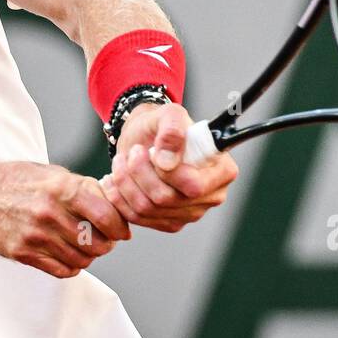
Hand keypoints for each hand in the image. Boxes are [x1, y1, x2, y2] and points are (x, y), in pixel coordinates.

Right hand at [0, 161, 130, 277]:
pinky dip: (72, 267)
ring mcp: (35, 235)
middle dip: (106, 244)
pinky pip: (62, 270)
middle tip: (104, 240)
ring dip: (89, 257)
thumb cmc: (22, 182)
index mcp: (61, 188)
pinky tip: (68, 255)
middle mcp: (49, 212)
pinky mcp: (24, 253)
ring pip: (81, 260)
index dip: (119, 227)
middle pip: (96, 243)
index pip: (105, 215)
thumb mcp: (55, 174)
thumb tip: (116, 209)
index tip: (121, 231)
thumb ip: (86, 190)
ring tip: (84, 246)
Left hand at [101, 102, 238, 232]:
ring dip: (125, 183)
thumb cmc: (163, 126)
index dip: (166, 173)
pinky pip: (137, 218)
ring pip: (147, 209)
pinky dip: (119, 198)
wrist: (146, 141)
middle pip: (166, 199)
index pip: (194, 186)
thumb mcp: (168, 114)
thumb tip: (167, 161)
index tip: (151, 152)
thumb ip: (172, 129)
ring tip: (121, 161)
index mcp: (222, 171)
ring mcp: (191, 213)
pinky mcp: (169, 223)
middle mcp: (212, 197)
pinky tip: (115, 179)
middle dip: (139, 173)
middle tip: (131, 152)